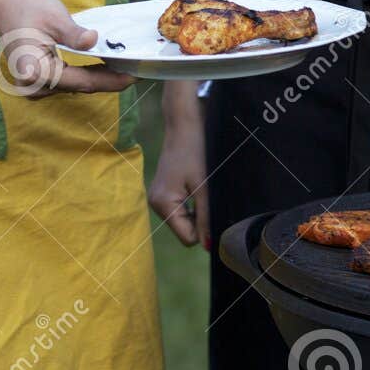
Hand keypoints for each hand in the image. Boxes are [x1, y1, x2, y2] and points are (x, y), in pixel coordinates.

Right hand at [0, 0, 133, 95]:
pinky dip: (87, 74)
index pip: (82, 82)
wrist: (1, 4)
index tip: (135, 76)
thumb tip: (95, 41)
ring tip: (127, 67)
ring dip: (100, 77)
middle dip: (109, 80)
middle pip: (81, 87)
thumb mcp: (54, 16)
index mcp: (35, 72)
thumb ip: (74, 34)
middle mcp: (33, 85)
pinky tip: (106, 65)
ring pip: (76, 86)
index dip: (111, 80)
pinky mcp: (38, 79)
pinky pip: (69, 80)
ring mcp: (34, 85)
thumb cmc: (25, 6)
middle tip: (139, 70)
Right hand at [149, 108, 210, 248]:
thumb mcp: (205, 186)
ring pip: (183, 221)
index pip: (187, 237)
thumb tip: (208, 246)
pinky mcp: (163, 192)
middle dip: (200, 219)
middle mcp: (155, 204)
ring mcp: (157, 198)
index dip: (203, 229)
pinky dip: (192, 204)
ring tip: (201, 188)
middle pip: (184, 231)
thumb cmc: (196, 150)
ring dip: (197, 210)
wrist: (185, 123)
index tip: (213, 210)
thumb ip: (206, 217)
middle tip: (208, 195)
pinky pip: (180, 210)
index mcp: (162, 203)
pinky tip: (196, 186)